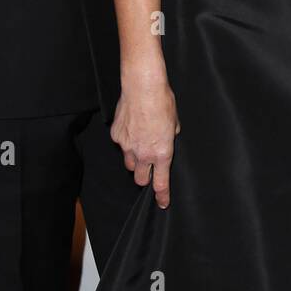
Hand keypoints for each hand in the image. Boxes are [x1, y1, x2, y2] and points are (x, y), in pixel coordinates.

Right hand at [111, 80, 179, 208]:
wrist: (143, 87)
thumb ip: (171, 136)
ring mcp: (127, 146)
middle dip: (145, 177)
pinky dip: (126, 140)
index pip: (161, 182)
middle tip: (149, 168)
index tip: (162, 203)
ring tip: (140, 143)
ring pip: (129, 163)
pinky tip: (132, 126)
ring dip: (135, 159)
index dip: (161, 195)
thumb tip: (169, 138)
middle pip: (140, 179)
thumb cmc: (163, 102)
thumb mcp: (175, 122)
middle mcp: (143, 153)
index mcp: (162, 152)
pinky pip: (121, 144)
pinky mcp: (116, 136)